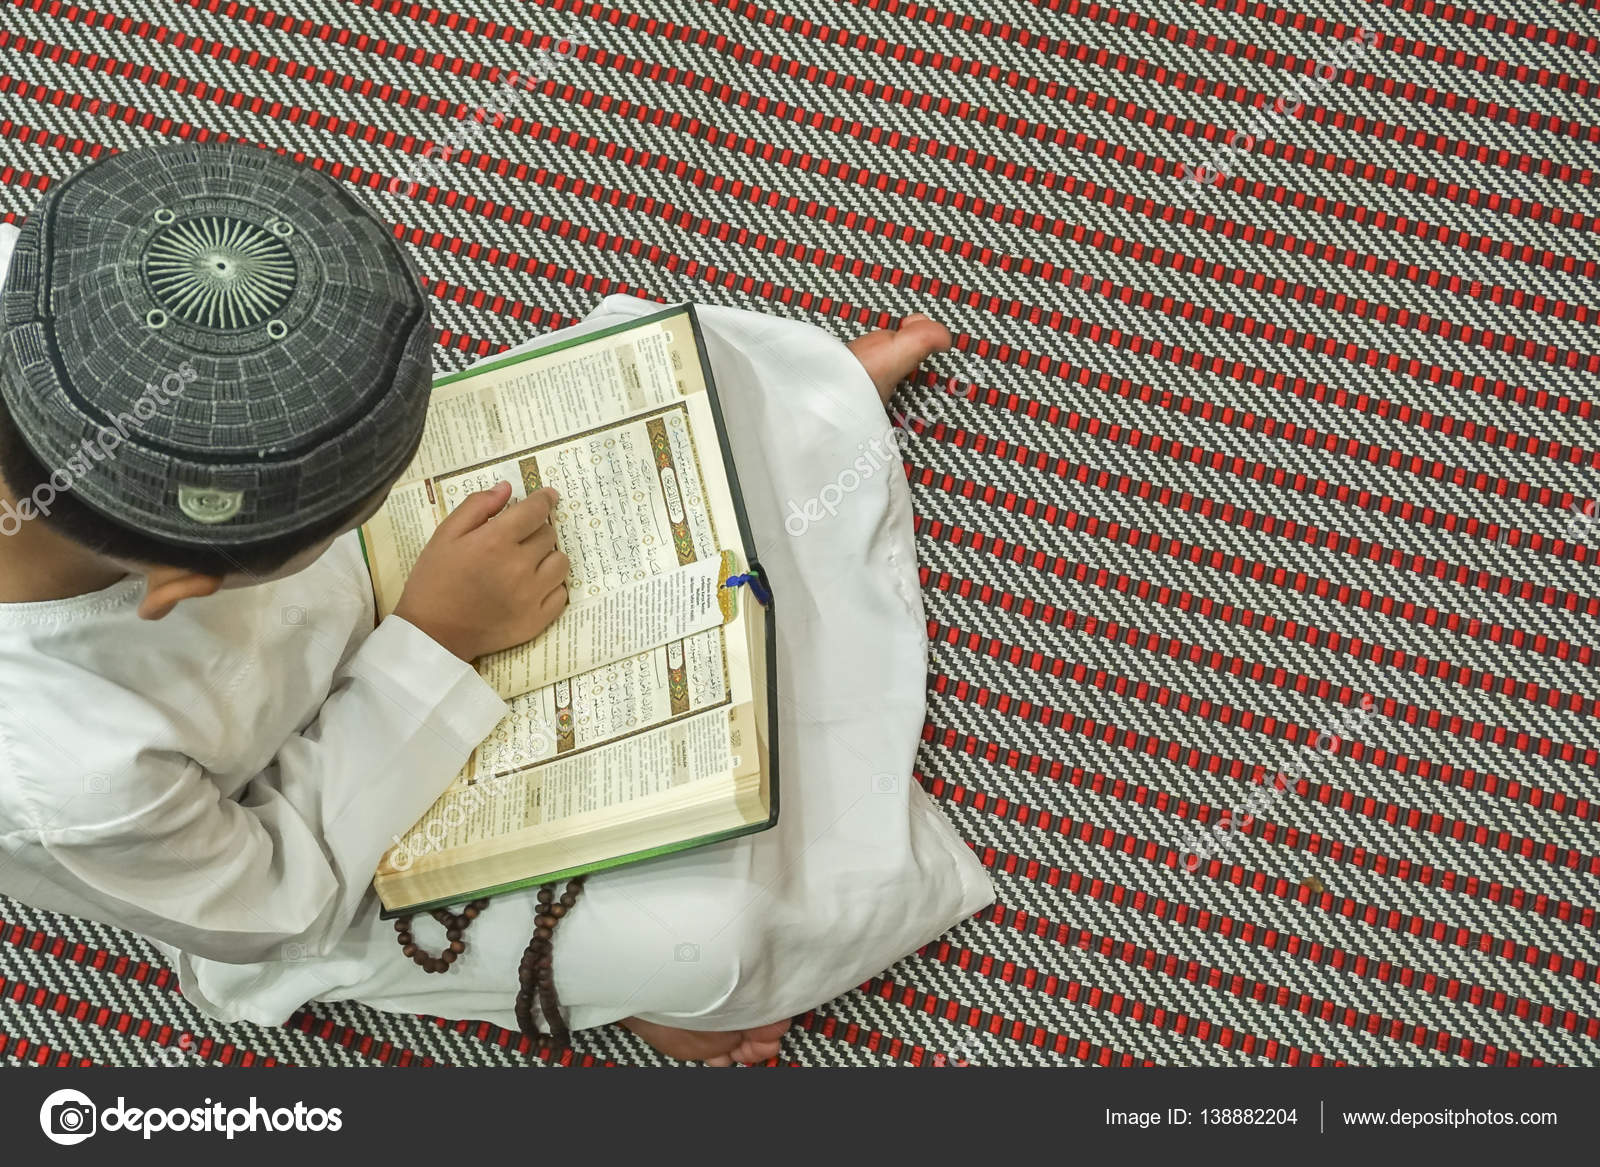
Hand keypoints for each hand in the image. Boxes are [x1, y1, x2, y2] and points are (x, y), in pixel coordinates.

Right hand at [393, 482, 569, 661]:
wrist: (433, 633)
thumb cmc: (434, 581)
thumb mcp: (445, 534)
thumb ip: (476, 506)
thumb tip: (506, 488)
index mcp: (496, 541)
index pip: (536, 511)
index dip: (544, 499)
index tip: (548, 496)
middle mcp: (520, 566)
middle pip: (548, 535)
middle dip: (536, 530)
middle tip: (520, 538)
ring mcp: (532, 596)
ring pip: (561, 563)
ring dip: (548, 557)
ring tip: (529, 562)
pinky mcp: (537, 620)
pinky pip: (561, 593)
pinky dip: (552, 586)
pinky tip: (533, 586)